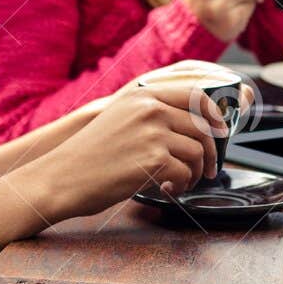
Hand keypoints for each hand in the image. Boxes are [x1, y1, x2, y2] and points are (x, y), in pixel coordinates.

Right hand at [31, 81, 229, 222]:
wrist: (61, 177)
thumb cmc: (91, 154)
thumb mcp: (123, 119)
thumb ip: (154, 114)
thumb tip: (197, 125)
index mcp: (144, 95)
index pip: (197, 94)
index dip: (216, 114)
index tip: (221, 131)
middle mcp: (151, 109)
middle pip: (204, 125)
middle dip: (211, 151)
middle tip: (206, 169)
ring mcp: (153, 133)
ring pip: (198, 151)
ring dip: (194, 172)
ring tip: (179, 182)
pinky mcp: (153, 159)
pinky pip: (184, 173)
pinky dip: (180, 185)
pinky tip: (165, 189)